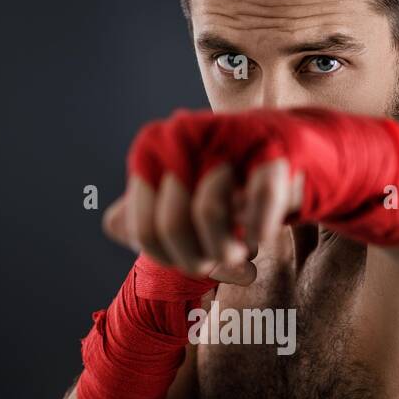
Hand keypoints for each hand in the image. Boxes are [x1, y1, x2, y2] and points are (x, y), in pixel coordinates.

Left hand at [102, 109, 307, 282]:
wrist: (287, 152)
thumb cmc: (226, 179)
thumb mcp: (182, 194)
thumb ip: (145, 209)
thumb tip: (111, 224)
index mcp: (152, 149)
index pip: (143, 228)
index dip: (166, 257)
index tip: (185, 260)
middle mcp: (182, 136)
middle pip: (171, 224)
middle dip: (196, 258)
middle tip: (216, 262)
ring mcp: (227, 139)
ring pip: (209, 210)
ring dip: (227, 250)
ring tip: (239, 253)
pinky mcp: (271, 148)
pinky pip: (259, 198)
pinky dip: (260, 229)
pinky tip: (261, 236)